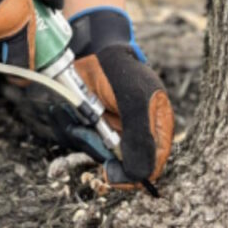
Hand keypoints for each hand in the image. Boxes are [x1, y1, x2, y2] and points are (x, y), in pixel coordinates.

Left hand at [70, 6, 173, 187]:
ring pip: (99, 155)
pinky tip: (70, 113)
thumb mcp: (135, 101)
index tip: (112, 173)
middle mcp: (136, 134)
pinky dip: (72, 130)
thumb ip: (140, 138)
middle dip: (103, 152)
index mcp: (157, 128)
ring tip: (83, 113)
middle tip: (94, 129)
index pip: (151, 167)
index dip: (133, 175)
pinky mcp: (93, 128)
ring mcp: (113, 132)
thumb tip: (141, 177)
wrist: (90, 49)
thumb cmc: (119, 71)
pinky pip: (81, 141)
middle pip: (123, 166)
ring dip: (85, 137)